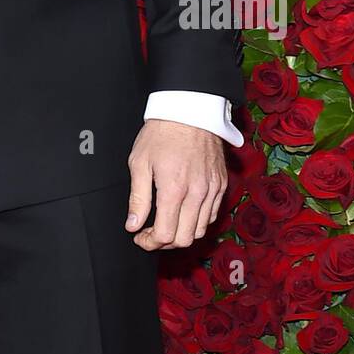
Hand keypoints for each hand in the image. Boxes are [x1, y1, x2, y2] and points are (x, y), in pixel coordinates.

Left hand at [125, 120, 226, 250]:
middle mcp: (197, 194)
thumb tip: (133, 225)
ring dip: (181, 233)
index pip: (165, 235)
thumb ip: (137, 198)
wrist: (189, 111)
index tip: (139, 237)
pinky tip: (183, 212)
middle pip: (185, 239)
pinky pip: (212, 215)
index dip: (149, 242)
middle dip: (165, 243)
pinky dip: (197, 221)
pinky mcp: (221, 184)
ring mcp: (212, 190)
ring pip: (200, 230)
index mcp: (174, 189)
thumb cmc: (161, 133)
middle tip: (150, 233)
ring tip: (166, 223)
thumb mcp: (139, 162)